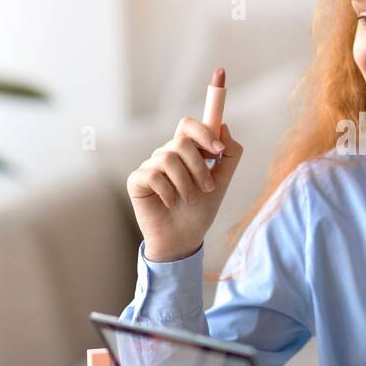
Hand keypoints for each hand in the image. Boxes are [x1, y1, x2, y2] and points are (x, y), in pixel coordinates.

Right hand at [127, 114, 243, 262]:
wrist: (183, 239)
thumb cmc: (199, 211)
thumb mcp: (221, 183)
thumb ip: (229, 156)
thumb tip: (224, 128)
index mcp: (185, 153)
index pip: (188, 126)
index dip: (203, 131)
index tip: (219, 150)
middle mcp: (165, 155)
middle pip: (181, 142)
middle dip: (199, 166)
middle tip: (208, 188)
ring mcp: (150, 167)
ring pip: (168, 158)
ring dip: (185, 182)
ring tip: (190, 200)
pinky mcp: (136, 181)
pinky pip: (152, 175)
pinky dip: (167, 191)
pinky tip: (171, 203)